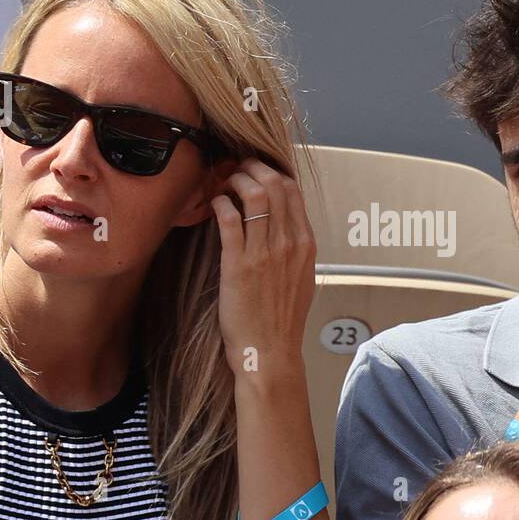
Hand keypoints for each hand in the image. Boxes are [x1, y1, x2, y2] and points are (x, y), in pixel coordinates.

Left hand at [211, 157, 316, 379]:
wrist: (269, 351)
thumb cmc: (281, 319)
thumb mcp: (301, 278)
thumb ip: (295, 249)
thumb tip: (284, 226)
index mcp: (306, 244)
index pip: (293, 190)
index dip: (270, 172)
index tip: (253, 172)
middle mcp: (289, 243)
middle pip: (274, 184)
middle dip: (251, 167)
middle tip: (234, 169)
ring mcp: (265, 253)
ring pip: (253, 194)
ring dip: (233, 180)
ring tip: (222, 183)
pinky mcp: (238, 264)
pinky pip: (230, 218)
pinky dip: (219, 203)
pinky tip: (212, 205)